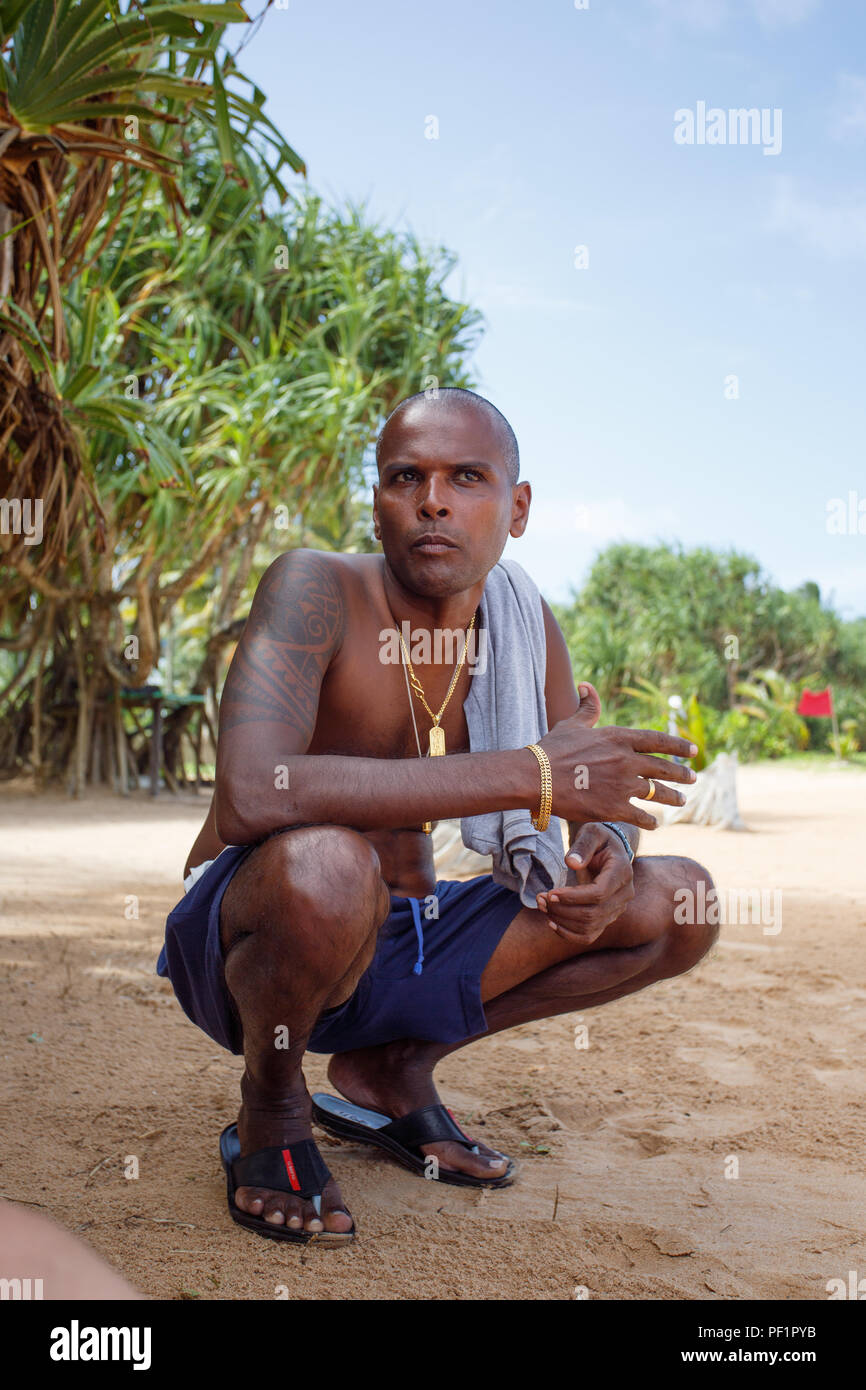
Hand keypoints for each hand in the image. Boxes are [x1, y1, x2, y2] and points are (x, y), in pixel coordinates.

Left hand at [535, 821, 634, 943]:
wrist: (609, 850)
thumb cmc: (598, 839)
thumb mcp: (592, 832)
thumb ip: (583, 846)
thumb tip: (572, 863)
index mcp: (622, 872)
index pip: (599, 894)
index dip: (573, 897)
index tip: (550, 893)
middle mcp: (625, 894)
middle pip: (592, 914)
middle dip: (562, 910)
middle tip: (540, 898)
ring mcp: (618, 908)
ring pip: (589, 927)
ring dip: (562, 921)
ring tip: (542, 906)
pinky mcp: (608, 918)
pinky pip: (589, 935)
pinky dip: (569, 934)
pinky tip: (552, 923)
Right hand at [539, 682, 696, 829]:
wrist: (537, 778)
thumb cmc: (552, 750)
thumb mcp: (572, 724)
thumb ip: (587, 708)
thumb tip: (586, 686)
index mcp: (619, 738)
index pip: (657, 741)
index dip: (678, 746)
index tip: (693, 750)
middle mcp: (626, 760)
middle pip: (663, 768)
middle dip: (681, 774)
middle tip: (692, 778)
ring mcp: (622, 785)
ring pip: (656, 793)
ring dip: (672, 798)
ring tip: (682, 801)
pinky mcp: (614, 808)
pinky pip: (640, 815)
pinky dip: (650, 820)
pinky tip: (655, 823)